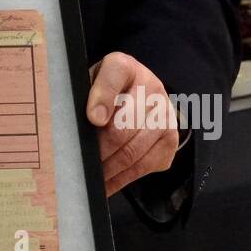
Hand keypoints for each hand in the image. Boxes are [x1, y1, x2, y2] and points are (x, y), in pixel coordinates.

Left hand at [86, 53, 178, 195]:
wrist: (136, 94)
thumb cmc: (105, 92)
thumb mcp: (90, 82)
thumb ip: (89, 93)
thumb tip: (95, 118)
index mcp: (125, 67)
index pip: (113, 76)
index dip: (102, 99)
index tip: (92, 119)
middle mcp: (152, 88)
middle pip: (123, 127)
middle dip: (98, 149)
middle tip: (80, 164)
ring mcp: (165, 116)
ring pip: (133, 152)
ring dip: (109, 169)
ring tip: (90, 179)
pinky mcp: (170, 141)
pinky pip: (144, 166)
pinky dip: (122, 179)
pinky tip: (105, 183)